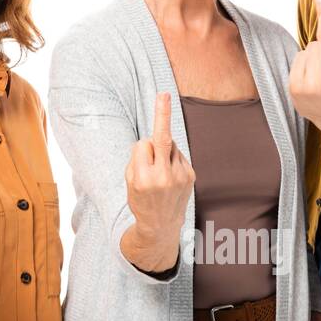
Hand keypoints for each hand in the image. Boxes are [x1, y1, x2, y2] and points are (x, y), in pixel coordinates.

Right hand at [121, 91, 194, 272]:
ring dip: (163, 151)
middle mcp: (163, 176)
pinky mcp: (190, 175)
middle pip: (162, 138)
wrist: (161, 226)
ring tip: (160, 173)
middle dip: (162, 114)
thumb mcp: (130, 181)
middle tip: (163, 94)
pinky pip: (178, 154)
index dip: (140, 150)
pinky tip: (169, 176)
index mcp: (144, 178)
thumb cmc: (140, 200)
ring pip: (169, 145)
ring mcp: (179, 176)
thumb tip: (153, 139)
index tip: (143, 142)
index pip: (142, 145)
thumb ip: (138, 159)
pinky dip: (172, 159)